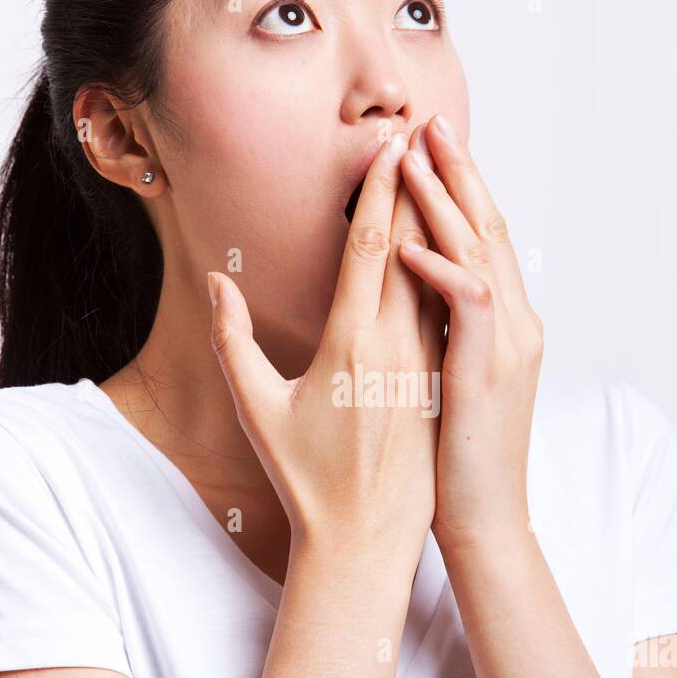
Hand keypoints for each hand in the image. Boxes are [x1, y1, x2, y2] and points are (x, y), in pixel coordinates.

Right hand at [207, 131, 443, 567]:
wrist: (367, 541)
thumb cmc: (307, 480)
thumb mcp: (257, 409)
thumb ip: (232, 341)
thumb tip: (219, 281)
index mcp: (353, 345)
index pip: (372, 248)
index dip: (381, 191)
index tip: (390, 146)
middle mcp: (399, 348)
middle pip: (416, 249)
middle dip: (420, 187)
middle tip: (426, 136)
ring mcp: (428, 366)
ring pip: (443, 277)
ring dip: (444, 222)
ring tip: (447, 174)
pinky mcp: (443, 383)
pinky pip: (452, 312)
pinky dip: (454, 269)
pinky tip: (457, 245)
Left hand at [396, 114, 542, 552]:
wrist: (483, 517)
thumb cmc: (455, 457)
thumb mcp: (450, 382)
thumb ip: (439, 331)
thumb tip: (411, 293)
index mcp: (498, 324)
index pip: (478, 239)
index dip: (456, 189)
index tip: (428, 146)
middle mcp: (511, 323)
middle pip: (486, 228)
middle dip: (458, 172)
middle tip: (430, 120)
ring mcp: (505, 344)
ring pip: (478, 253)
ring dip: (445, 201)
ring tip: (414, 157)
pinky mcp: (487, 371)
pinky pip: (468, 304)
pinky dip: (440, 271)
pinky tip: (407, 247)